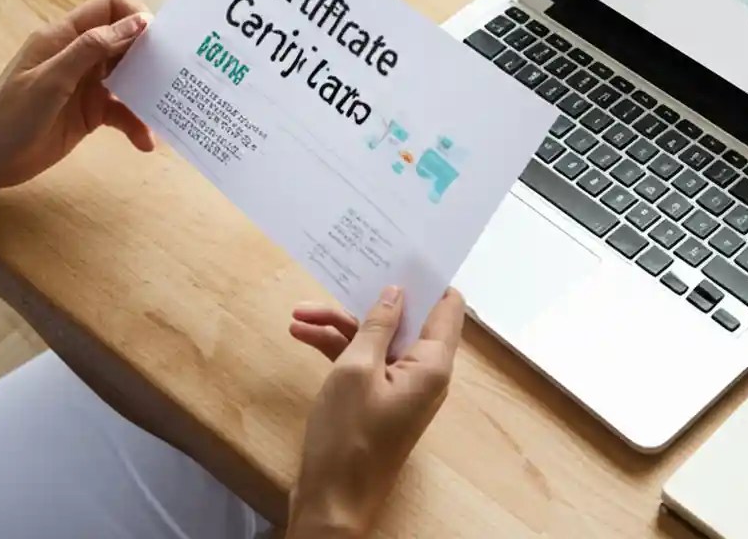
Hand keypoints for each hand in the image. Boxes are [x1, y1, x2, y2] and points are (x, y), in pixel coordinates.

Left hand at [0, 0, 154, 194]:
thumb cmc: (11, 114)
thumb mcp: (51, 79)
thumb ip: (93, 49)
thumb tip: (138, 23)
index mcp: (65, 37)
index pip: (110, 8)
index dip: (137, 16)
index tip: (160, 42)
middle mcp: (80, 56)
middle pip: (127, 41)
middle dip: (153, 55)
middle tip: (177, 75)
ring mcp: (88, 84)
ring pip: (131, 77)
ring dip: (150, 93)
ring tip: (168, 110)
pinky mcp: (92, 112)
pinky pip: (124, 111)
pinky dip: (137, 124)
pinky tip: (145, 142)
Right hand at [285, 287, 465, 538]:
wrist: (332, 500)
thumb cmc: (347, 437)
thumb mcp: (354, 370)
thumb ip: (375, 326)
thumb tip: (396, 292)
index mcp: (433, 364)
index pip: (448, 307)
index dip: (430, 278)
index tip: (410, 249)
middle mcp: (424, 373)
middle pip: (405, 320)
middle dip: (369, 298)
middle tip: (344, 269)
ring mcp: (401, 387)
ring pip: (376, 340)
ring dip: (340, 325)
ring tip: (299, 313)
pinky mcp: (378, 399)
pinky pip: (363, 361)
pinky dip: (336, 348)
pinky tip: (302, 334)